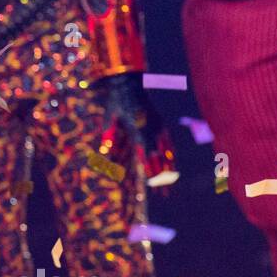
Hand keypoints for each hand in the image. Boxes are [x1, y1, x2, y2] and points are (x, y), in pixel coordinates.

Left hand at [98, 73, 176, 189]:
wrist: (130, 81)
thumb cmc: (116, 99)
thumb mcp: (108, 114)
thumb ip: (108, 132)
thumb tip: (103, 150)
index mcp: (137, 127)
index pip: (144, 153)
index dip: (148, 169)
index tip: (151, 184)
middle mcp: (150, 128)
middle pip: (158, 157)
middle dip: (161, 177)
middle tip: (163, 194)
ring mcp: (158, 125)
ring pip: (167, 151)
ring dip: (169, 169)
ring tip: (170, 185)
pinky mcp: (161, 122)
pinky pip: (169, 142)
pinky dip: (172, 155)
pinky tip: (173, 165)